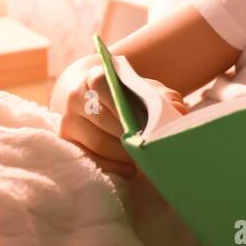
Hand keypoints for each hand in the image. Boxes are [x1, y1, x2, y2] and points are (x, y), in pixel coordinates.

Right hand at [52, 54, 186, 176]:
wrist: (96, 98)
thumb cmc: (128, 96)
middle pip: (103, 121)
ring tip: (143, 158)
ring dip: (123, 155)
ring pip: (98, 144)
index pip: (104, 87)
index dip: (124, 107)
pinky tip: (130, 168)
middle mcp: (75, 97)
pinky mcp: (67, 141)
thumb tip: (179, 112)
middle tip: (151, 147)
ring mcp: (68, 120)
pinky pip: (91, 159)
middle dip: (129, 136)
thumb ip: (164, 98)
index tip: (144, 123)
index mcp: (94, 76)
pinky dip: (113, 166)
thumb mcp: (147, 90)